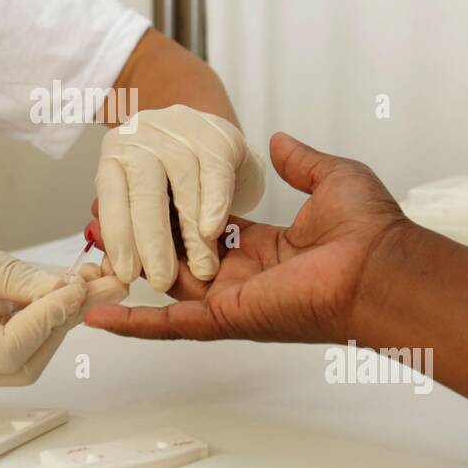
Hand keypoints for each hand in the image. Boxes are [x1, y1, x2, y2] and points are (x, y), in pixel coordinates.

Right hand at [0, 212, 127, 384]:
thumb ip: (20, 280)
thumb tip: (72, 292)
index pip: (11, 350)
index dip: (48, 320)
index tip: (77, 288)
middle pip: (24, 363)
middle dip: (60, 326)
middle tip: (93, 287)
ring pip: (26, 353)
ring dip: (57, 319)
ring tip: (87, 282)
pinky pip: (15, 335)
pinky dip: (40, 313)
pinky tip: (62, 285)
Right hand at [84, 133, 412, 342]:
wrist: (382, 267)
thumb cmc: (371, 230)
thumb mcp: (332, 178)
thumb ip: (301, 163)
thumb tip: (280, 142)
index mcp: (268, 249)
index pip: (208, 231)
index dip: (175, 214)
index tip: (145, 196)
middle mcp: (246, 278)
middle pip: (180, 259)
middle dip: (141, 242)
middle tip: (101, 223)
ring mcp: (233, 302)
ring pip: (167, 289)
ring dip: (128, 272)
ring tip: (85, 255)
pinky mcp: (227, 319)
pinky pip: (172, 325)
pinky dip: (133, 324)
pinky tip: (97, 317)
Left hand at [94, 104, 265, 293]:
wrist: (212, 137)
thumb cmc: (172, 177)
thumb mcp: (144, 197)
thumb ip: (129, 227)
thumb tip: (116, 268)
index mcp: (117, 154)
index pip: (111, 196)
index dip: (118, 237)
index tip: (127, 274)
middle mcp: (143, 137)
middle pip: (145, 193)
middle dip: (152, 243)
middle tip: (162, 281)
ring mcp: (180, 131)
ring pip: (184, 187)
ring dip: (192, 235)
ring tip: (201, 269)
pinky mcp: (216, 135)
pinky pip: (214, 174)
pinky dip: (214, 205)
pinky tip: (213, 231)